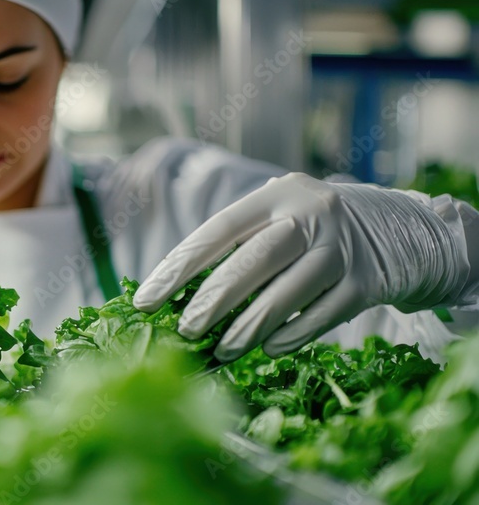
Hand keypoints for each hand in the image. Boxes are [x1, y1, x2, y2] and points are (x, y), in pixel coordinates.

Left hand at [132, 173, 470, 361]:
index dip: (178, 267)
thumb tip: (178, 297)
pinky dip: (291, 335)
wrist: (398, 229)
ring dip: (248, 327)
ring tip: (221, 349)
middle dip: (214, 300)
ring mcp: (342, 247)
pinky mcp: (368, 281)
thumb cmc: (312, 231)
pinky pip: (322, 316)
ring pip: (287, 293)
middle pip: (254, 259)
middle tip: (185, 330)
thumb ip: (237, 248)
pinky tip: (268, 348)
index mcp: (275, 194)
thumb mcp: (277, 220)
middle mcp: (310, 214)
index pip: (218, 230)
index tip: (146, 300)